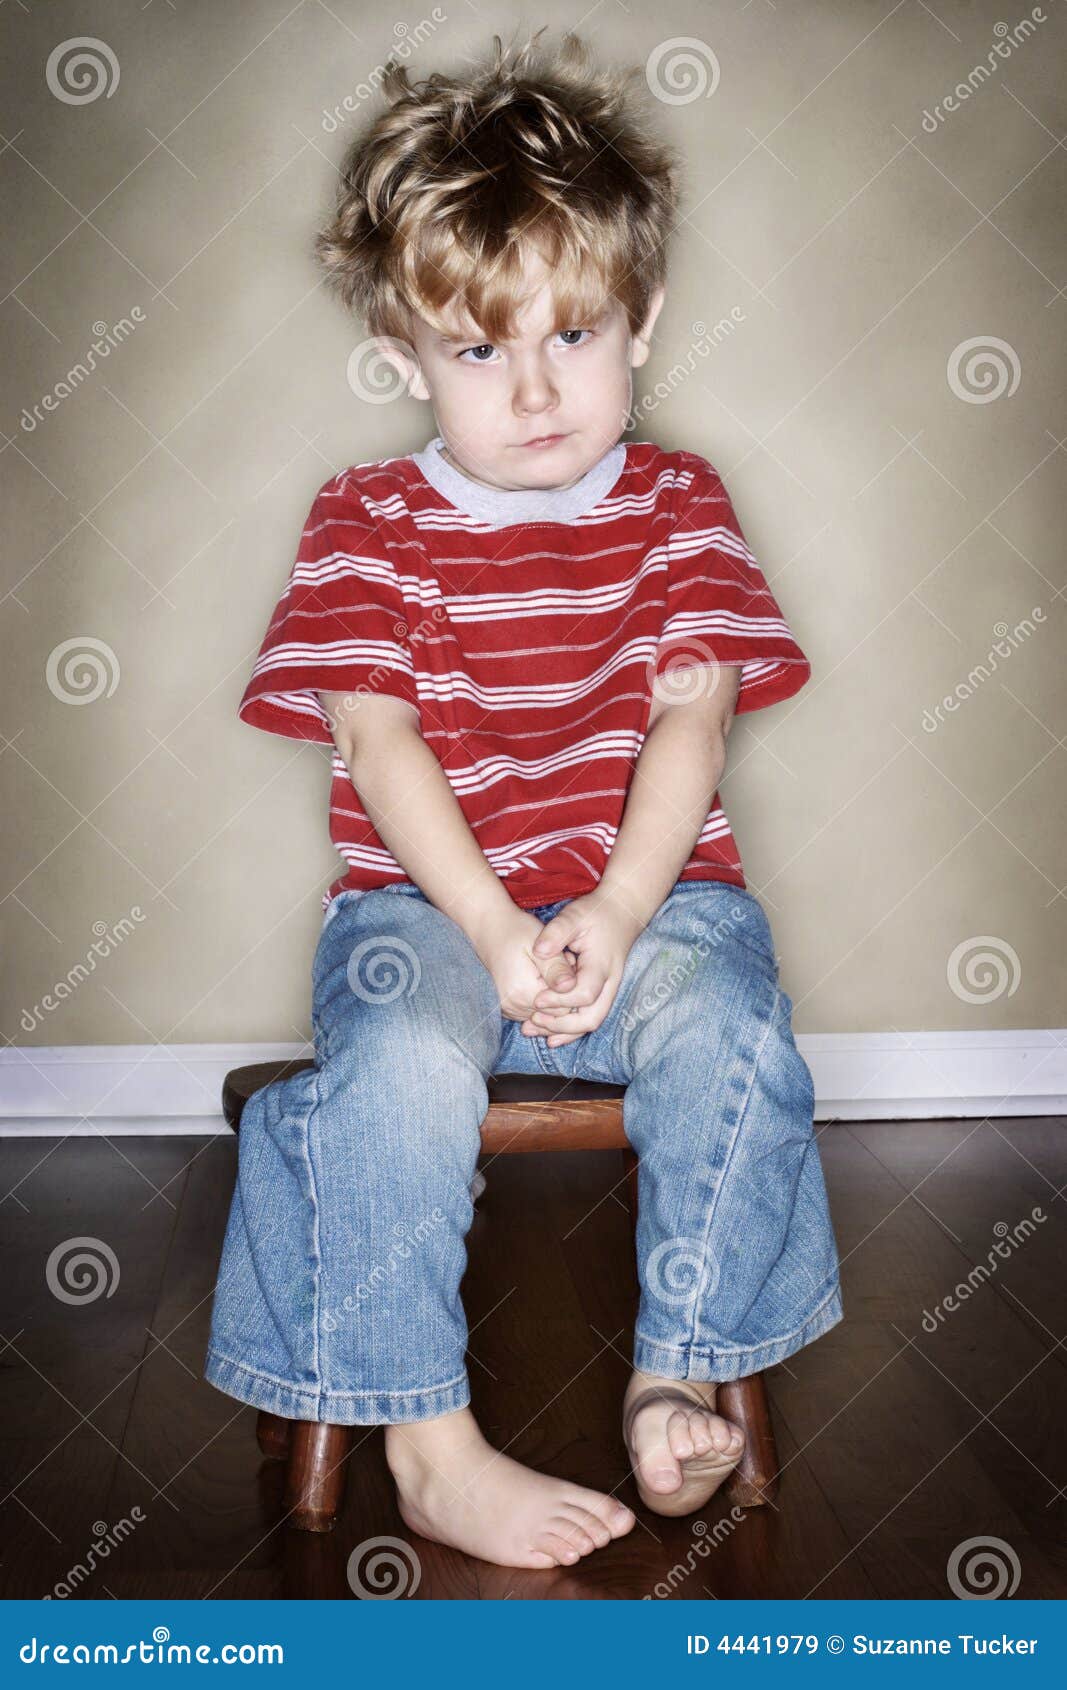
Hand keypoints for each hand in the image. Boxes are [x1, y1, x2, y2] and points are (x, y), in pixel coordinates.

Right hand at [472, 907, 578, 1023]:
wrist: (490, 928)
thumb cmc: (516, 931)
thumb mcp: (540, 945)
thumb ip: (557, 969)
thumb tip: (571, 987)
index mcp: (522, 993)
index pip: (563, 1007)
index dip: (572, 986)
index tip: (567, 961)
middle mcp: (513, 1007)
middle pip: (554, 1012)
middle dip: (562, 991)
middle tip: (559, 962)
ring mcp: (508, 1010)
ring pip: (544, 1013)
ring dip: (551, 995)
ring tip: (547, 968)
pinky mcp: (507, 1008)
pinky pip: (533, 1011)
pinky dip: (540, 997)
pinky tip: (538, 977)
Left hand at [522, 890, 642, 1046]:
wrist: (622, 912)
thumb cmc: (596, 913)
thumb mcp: (574, 915)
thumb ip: (557, 932)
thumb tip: (539, 951)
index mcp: (602, 965)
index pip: (584, 993)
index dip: (560, 1001)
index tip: (537, 1000)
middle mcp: (609, 983)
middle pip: (591, 1017)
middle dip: (562, 1025)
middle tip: (534, 1020)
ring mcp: (608, 990)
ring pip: (591, 1021)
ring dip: (564, 1032)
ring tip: (534, 1032)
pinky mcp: (602, 993)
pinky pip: (589, 1017)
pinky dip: (570, 1029)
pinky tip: (549, 1036)